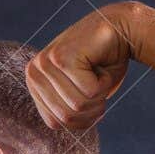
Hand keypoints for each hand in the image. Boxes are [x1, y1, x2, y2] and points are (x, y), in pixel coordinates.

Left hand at [26, 5, 134, 131]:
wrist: (122, 29)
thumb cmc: (103, 65)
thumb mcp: (80, 94)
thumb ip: (64, 110)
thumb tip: (58, 124)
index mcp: (33, 84)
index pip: (55, 123)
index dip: (81, 117)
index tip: (89, 92)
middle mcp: (33, 72)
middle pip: (66, 117)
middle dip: (92, 107)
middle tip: (97, 81)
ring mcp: (45, 63)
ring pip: (78, 106)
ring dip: (99, 94)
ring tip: (97, 71)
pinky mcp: (62, 58)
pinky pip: (90, 92)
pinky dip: (105, 82)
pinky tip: (101, 62)